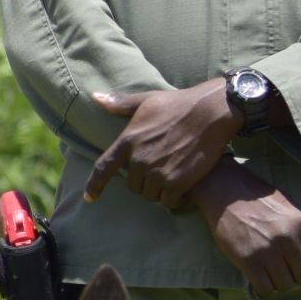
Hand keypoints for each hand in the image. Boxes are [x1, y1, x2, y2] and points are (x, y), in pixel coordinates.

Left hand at [85, 81, 244, 209]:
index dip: (95, 185)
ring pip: (151, 195)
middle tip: (161, 171)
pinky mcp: (177, 182)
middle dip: (145, 182)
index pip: (104, 168)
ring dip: (160, 191)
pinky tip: (183, 190)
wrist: (210, 112)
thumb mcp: (147, 100)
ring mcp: (157, 172)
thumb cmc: (179, 103)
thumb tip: (95, 98)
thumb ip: (120, 104)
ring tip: (173, 179)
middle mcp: (139, 159)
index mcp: (128, 140)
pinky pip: (169, 202)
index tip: (90, 198)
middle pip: (133, 185)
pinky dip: (174, 199)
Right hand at [196, 163, 300, 294]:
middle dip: (294, 274)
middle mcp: (289, 239)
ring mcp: (269, 251)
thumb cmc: (257, 197)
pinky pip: (265, 289)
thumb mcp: (289, 206)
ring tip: (268, 272)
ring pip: (285, 285)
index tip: (300, 260)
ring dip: (277, 282)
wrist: (226, 192)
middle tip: (282, 268)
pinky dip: (262, 287)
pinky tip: (257, 277)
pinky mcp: (249, 261)